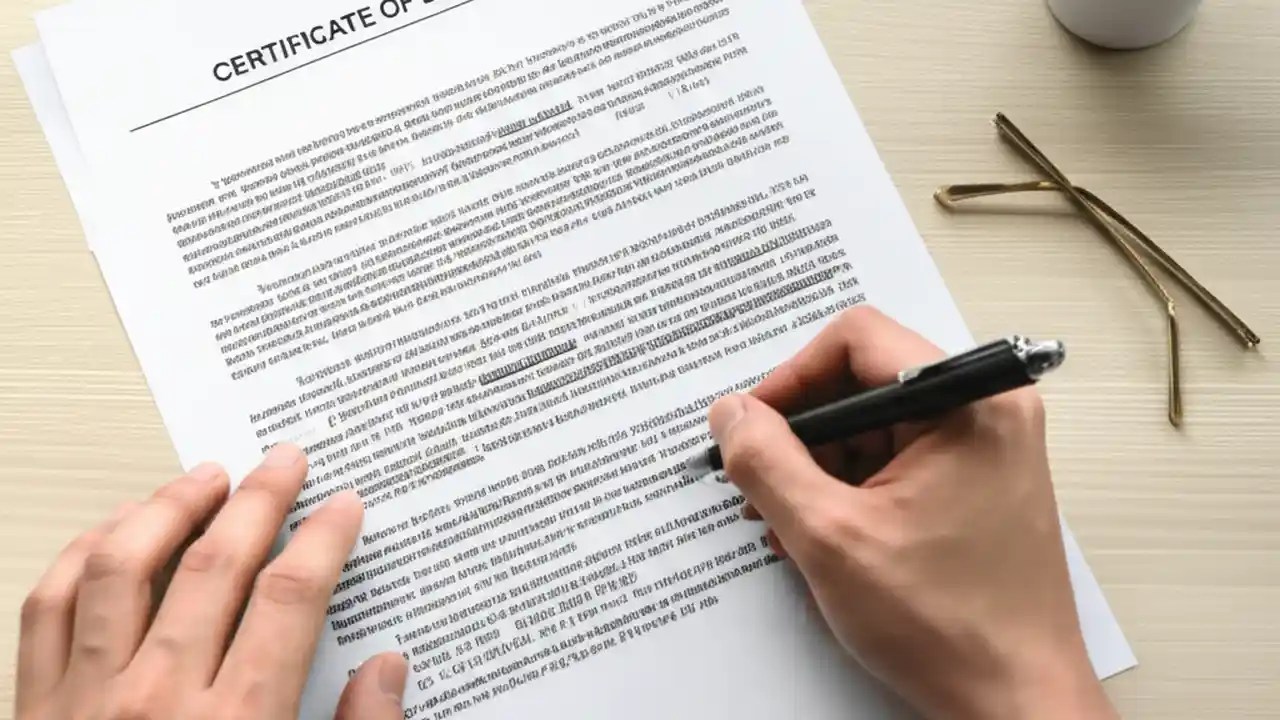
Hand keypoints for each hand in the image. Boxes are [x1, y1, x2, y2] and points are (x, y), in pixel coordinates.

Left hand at [16, 444, 405, 719]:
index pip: (292, 598)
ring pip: (123, 564)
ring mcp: (86, 700)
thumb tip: (387, 669)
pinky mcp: (33, 711)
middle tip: (285, 461)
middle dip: (259, 500)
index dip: (324, 539)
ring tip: (205, 476)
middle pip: (216, 563)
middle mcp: (158, 700)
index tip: (344, 506)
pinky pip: (47, 606)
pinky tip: (113, 531)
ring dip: (169, 506)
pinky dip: (82, 553)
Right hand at [709, 307, 1116, 719]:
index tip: (752, 426)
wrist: (1015, 702)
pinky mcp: (975, 484)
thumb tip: (729, 415)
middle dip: (801, 431)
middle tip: (761, 482)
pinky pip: (896, 459)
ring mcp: (985, 449)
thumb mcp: (831, 539)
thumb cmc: (949, 627)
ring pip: (874, 424)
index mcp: (969, 403)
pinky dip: (849, 489)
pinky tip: (821, 534)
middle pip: (864, 380)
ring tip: (787, 520)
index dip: (790, 378)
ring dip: (819, 466)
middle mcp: (988, 411)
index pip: (857, 339)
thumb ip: (768, 464)